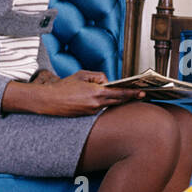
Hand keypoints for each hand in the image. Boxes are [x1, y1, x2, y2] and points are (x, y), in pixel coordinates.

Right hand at [15, 70, 146, 116]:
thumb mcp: (82, 75)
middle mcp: (96, 104)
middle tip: (140, 94)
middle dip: (129, 97)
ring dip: (113, 99)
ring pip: (108, 104)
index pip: (119, 93)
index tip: (142, 92)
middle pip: (118, 101)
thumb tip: (107, 82)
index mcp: (96, 92)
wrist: (49, 101)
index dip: (132, 93)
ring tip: (116, 93)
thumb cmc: (64, 87)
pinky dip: (102, 103)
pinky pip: (99, 108)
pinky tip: (99, 99)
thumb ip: (97, 77)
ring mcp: (92, 112)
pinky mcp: (87, 116)